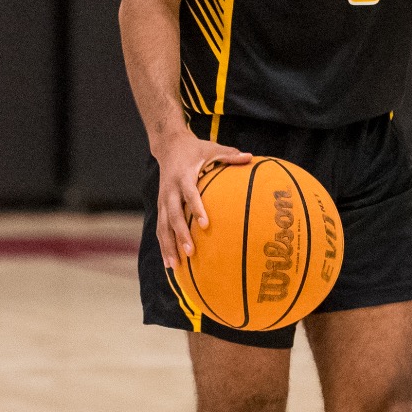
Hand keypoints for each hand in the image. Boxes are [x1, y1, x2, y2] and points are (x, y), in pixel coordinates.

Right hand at [152, 129, 252, 268]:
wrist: (169, 146)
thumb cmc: (195, 149)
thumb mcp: (211, 148)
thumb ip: (229, 155)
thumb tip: (250, 157)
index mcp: (183, 176)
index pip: (189, 194)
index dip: (196, 208)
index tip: (205, 225)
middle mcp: (170, 190)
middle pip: (173, 215)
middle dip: (180, 234)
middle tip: (190, 252)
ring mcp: (163, 200)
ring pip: (163, 226)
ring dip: (168, 246)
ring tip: (175, 266)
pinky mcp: (160, 207)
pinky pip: (160, 228)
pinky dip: (163, 246)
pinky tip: (169, 264)